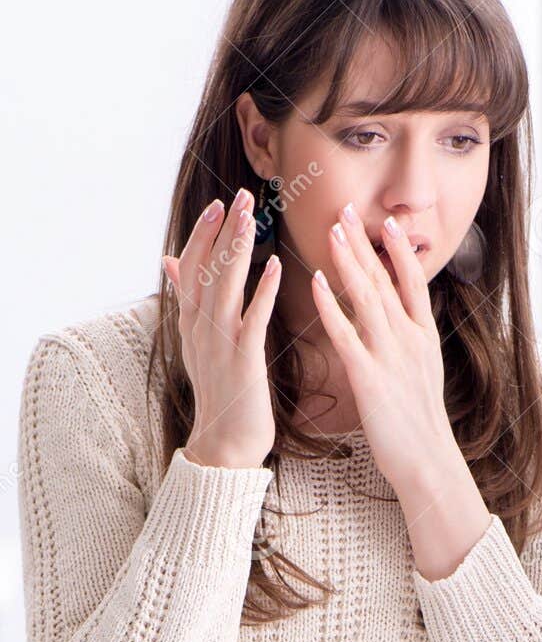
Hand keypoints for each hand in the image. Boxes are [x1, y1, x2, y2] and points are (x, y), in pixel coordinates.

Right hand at [162, 189, 281, 469]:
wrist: (225, 444)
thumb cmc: (221, 394)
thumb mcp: (196, 344)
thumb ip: (187, 301)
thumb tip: (169, 261)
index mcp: (191, 322)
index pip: (191, 267)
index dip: (204, 235)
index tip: (220, 206)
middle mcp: (200, 327)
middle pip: (207, 269)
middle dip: (223, 231)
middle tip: (241, 197)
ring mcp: (219, 343)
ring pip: (225, 286)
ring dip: (238, 250)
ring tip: (252, 218)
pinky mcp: (242, 361)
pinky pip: (252, 320)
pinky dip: (261, 293)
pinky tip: (274, 268)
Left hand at [311, 203, 460, 495]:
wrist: (428, 460)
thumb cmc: (420, 424)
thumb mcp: (423, 374)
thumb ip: (409, 344)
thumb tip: (397, 322)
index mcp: (424, 338)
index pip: (413, 283)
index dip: (400, 251)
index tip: (388, 223)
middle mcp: (410, 340)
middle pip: (386, 281)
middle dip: (365, 244)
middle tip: (348, 210)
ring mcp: (391, 356)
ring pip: (368, 298)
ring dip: (348, 262)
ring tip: (333, 231)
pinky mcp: (369, 377)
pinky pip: (346, 333)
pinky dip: (332, 305)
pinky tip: (316, 282)